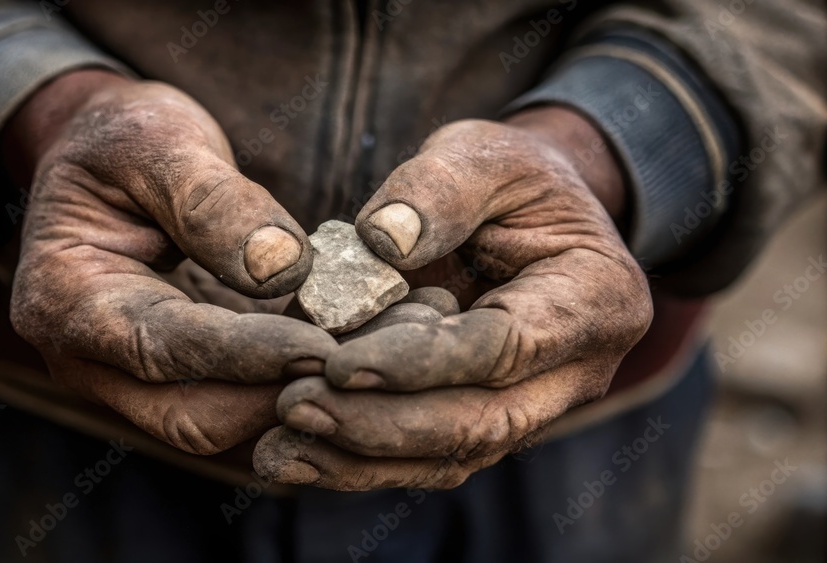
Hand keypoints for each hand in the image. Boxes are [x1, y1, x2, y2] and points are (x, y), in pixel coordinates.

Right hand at [7, 70, 335, 454]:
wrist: (105, 157)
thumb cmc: (122, 138)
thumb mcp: (158, 141)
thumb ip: (212, 200)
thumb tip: (284, 265)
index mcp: (64, 298)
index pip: (162, 347)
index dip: (245, 354)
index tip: (321, 346)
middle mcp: (90, 357)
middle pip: (189, 416)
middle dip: (273, 399)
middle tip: (355, 366)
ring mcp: (131, 375)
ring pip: (219, 423)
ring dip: (289, 398)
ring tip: (360, 358)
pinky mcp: (177, 374)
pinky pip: (235, 400)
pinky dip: (288, 383)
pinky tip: (343, 349)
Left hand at [255, 109, 651, 488]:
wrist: (529, 214)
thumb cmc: (509, 178)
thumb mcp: (483, 154)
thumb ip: (439, 188)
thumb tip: (383, 240)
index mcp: (593, 300)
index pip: (504, 347)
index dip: (421, 362)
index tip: (338, 362)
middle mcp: (572, 372)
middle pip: (479, 423)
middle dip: (381, 424)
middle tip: (294, 406)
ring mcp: (530, 406)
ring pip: (448, 454)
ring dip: (359, 457)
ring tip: (278, 449)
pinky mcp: (481, 419)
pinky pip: (423, 455)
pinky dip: (357, 459)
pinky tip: (291, 455)